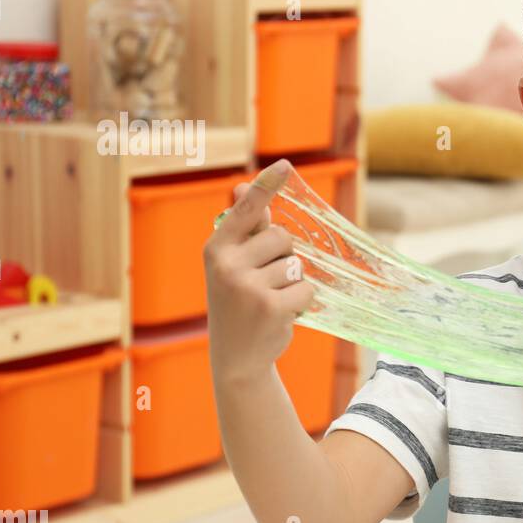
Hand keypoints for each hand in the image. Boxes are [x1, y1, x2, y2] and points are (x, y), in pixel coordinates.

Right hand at [203, 159, 314, 385]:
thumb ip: (246, 231)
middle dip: (283, 257)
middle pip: (283, 237)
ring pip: (296, 264)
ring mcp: (248, 286)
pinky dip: (301, 301)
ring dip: (292, 282)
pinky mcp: (271, 307)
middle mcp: (227, 264)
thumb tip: (243, 188)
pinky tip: (281, 314)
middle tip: (265, 282)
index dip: (267, 185)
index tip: (286, 164)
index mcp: (216, 249)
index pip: (247, 210)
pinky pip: (306, 288)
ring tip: (271, 300)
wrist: (236, 358)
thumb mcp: (234, 266)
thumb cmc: (238, 303)